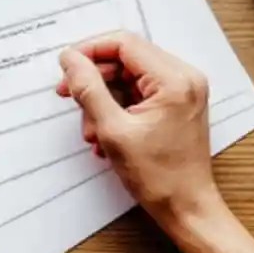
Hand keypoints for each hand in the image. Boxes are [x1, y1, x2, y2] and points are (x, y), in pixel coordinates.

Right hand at [55, 31, 217, 226]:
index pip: (124, 44)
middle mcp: (184, 78)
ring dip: (104, 98)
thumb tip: (70, 59)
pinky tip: (106, 134)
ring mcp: (183, 91)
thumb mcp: (113, 131)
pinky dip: (118, 107)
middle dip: (95, 79)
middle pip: (126, 58)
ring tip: (93, 130)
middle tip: (70, 97)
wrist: (187, 209)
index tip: (66, 67)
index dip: (89, 51)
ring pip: (129, 76)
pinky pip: (139, 92)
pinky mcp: (178, 104)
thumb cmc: (159, 178)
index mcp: (174, 80)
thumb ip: (89, 89)